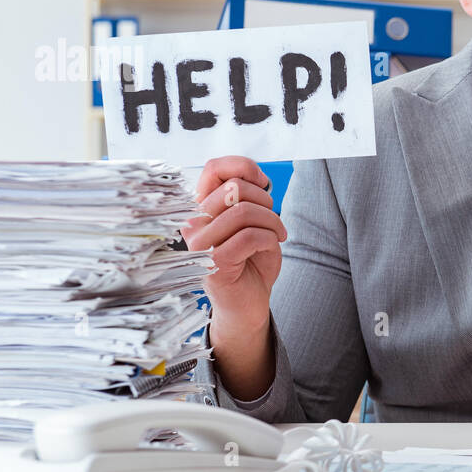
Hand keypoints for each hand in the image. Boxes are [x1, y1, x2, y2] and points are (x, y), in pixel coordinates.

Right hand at [181, 155, 286, 332]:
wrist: (247, 304)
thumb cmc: (250, 262)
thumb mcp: (252, 222)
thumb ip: (247, 196)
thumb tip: (255, 177)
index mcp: (201, 209)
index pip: (213, 168)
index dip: (243, 167)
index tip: (263, 183)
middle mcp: (194, 224)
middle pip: (234, 188)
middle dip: (265, 201)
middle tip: (274, 220)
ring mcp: (200, 245)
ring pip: (243, 211)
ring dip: (271, 221)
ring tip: (277, 235)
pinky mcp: (214, 264)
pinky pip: (249, 237)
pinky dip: (269, 238)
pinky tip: (271, 247)